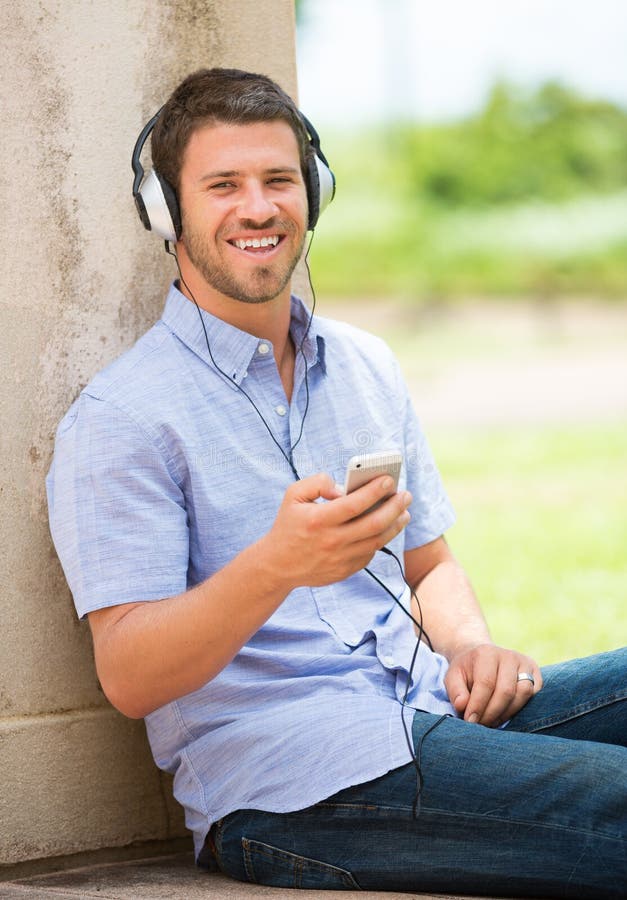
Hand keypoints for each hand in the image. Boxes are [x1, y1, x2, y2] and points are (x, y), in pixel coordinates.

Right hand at [264, 472, 411, 589]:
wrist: (277, 565)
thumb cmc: (288, 525)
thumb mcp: (293, 496)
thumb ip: (317, 483)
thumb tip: (342, 488)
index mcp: (318, 520)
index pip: (354, 504)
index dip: (374, 491)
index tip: (389, 479)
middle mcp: (331, 541)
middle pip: (373, 524)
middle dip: (394, 507)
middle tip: (406, 495)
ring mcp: (339, 559)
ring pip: (377, 541)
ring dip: (395, 525)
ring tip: (405, 512)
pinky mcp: (345, 571)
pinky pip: (370, 554)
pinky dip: (381, 540)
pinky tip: (386, 528)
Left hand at [444, 642, 541, 727]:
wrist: (482, 657)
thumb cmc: (467, 671)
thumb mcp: (453, 676)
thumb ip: (455, 691)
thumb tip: (462, 706)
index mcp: (486, 653)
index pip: (486, 682)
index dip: (478, 705)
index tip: (470, 721)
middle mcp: (509, 656)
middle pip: (506, 691)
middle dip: (492, 713)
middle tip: (481, 725)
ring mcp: (525, 663)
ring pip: (523, 694)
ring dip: (507, 714)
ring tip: (492, 722)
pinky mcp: (536, 673)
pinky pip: (534, 695)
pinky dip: (520, 709)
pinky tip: (504, 714)